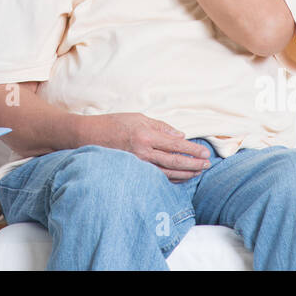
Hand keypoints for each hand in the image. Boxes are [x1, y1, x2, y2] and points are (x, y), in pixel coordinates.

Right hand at [81, 113, 210, 182]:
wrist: (88, 137)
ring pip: (167, 172)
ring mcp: (137, 164)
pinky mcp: (133, 171)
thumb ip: (160, 127)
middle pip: (174, 161)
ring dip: (185, 173)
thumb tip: (180, 136)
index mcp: (145, 135)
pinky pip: (156, 177)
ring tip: (197, 172)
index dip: (192, 150)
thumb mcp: (137, 117)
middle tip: (207, 165)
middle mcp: (142, 152)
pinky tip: (180, 177)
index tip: (205, 153)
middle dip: (193, 164)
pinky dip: (171, 178)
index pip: (175, 145)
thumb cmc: (113, 123)